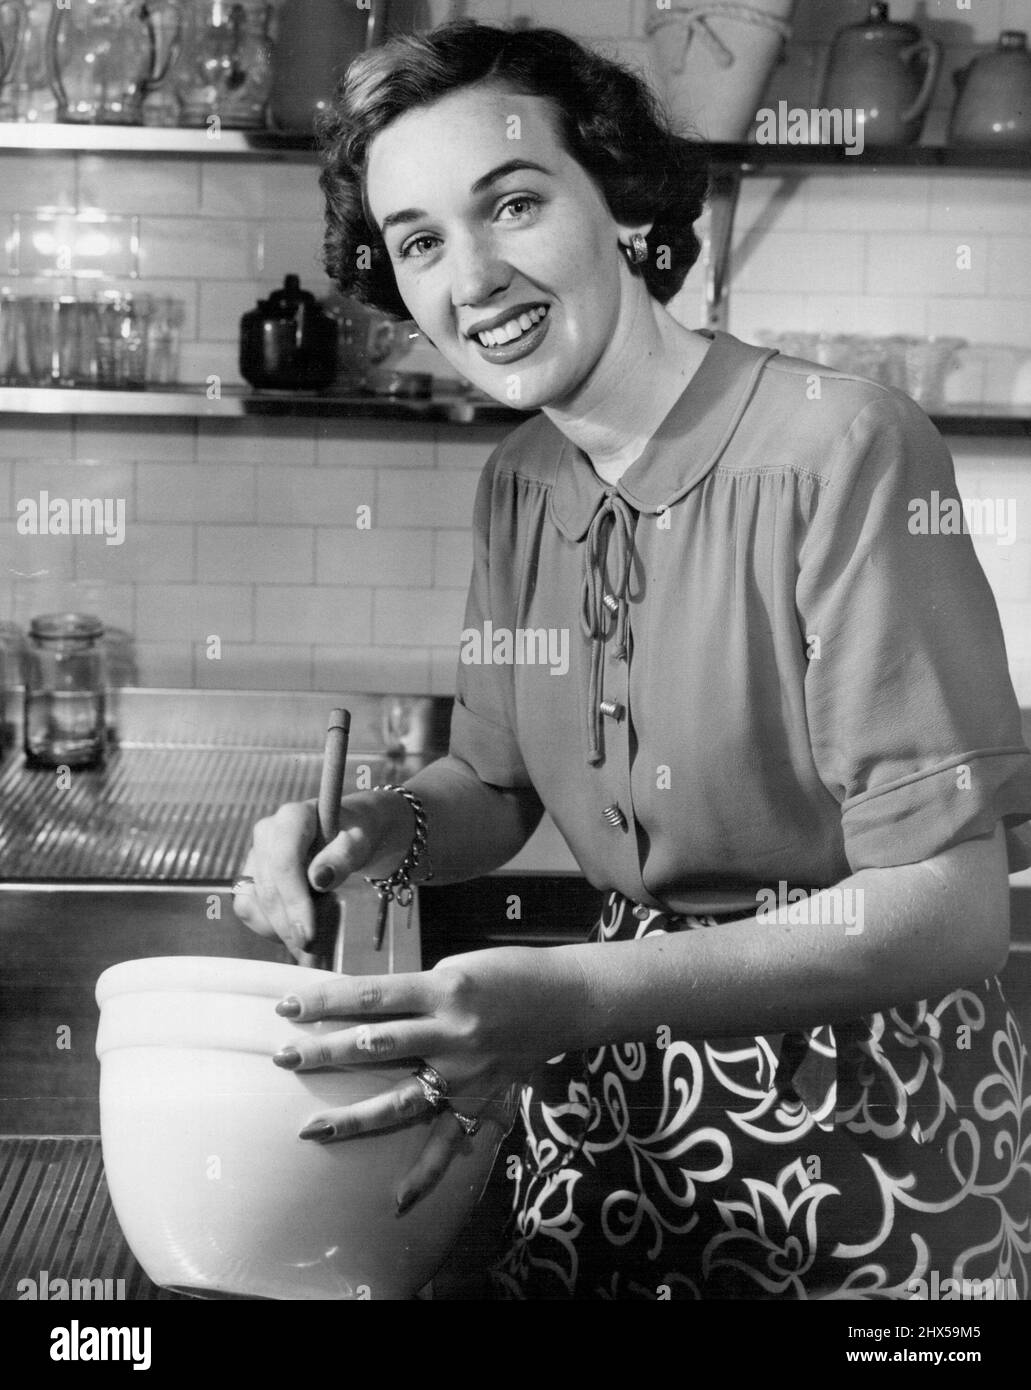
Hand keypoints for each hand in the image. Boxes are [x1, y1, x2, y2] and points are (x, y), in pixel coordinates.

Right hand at [231, 791, 411, 960]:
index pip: (284, 863)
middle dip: (289, 925)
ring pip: (253, 902)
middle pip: (268, 888)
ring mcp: (255, 854)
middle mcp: (266, 833)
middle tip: (313, 951)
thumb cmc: (355, 834)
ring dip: (279, 929)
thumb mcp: (360, 841)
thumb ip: (342, 856)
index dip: (294, 901)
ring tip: (309, 943)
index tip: (309, 933)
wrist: (348, 834)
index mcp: (292, 817)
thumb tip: (318, 880)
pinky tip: (294, 933)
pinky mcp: (251, 875)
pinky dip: (270, 927)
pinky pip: (249, 908)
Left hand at [270, 945, 587, 1208]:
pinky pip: (451, 1141)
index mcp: (443, 988)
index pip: (370, 995)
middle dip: (324, 1052)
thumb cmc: (509, 973)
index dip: (325, 1000)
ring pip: (401, 1099)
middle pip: (375, 1045)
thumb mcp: (457, 968)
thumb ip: (415, 992)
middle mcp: (452, 1031)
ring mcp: (467, 1072)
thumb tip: (364, 1009)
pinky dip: (427, 1173)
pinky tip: (398, 1197)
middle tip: (282, 1058)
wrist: (567, 997)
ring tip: (311, 1128)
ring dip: (354, 1116)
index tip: (286, 1006)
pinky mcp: (483, 1099)